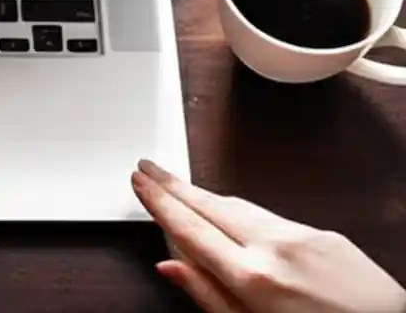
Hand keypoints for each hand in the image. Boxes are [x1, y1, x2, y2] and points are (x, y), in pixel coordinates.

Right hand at [132, 160, 405, 312]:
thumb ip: (208, 297)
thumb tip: (170, 268)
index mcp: (253, 278)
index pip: (191, 230)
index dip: (159, 203)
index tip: (139, 184)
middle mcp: (277, 248)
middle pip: (211, 206)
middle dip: (175, 185)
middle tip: (147, 168)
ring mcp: (304, 236)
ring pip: (241, 206)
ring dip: (206, 194)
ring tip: (179, 185)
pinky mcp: (327, 235)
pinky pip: (272, 217)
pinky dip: (243, 211)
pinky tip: (232, 213)